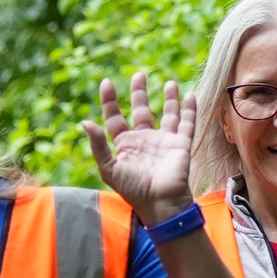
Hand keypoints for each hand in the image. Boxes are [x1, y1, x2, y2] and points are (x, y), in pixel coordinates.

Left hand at [83, 72, 197, 225]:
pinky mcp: (181, 144)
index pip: (115, 118)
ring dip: (169, 99)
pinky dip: (189, 109)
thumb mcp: (109, 168)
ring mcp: (163, 141)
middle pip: (141, 111)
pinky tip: (190, 95)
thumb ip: (98, 145)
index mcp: (125, 145)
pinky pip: (187, 123)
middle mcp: (144, 140)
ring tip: (168, 82)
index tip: (106, 82)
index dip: (109, 101)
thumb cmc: (132, 189)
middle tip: (139, 74)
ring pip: (167, 114)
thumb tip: (86, 122)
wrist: (160, 203)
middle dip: (139, 93)